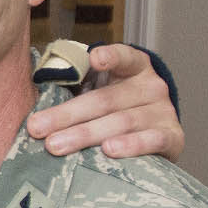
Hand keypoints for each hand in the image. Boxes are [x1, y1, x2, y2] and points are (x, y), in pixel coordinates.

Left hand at [26, 43, 181, 160]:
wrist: (154, 135)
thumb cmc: (115, 109)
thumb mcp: (100, 89)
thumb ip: (75, 84)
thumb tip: (34, 87)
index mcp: (134, 67)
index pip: (124, 57)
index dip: (110, 57)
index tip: (93, 59)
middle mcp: (151, 87)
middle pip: (106, 100)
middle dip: (67, 115)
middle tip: (37, 128)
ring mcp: (164, 112)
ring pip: (121, 123)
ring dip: (86, 135)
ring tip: (58, 145)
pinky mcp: (173, 138)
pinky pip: (152, 141)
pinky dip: (131, 146)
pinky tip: (110, 150)